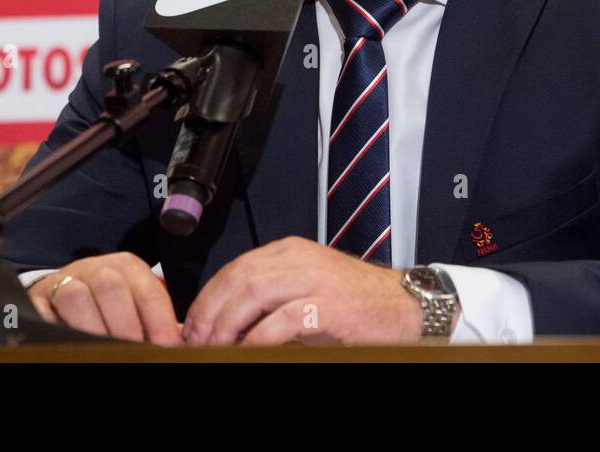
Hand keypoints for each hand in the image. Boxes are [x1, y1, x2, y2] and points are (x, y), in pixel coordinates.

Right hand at [27, 252, 182, 345]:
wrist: (64, 289)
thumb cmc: (110, 303)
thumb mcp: (135, 303)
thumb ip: (154, 319)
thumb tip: (179, 341)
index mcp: (127, 267)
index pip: (148, 291)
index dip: (159, 320)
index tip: (165, 346)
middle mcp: (96, 268)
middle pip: (112, 289)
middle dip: (126, 325)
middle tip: (134, 352)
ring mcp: (65, 280)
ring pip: (76, 296)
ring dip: (91, 327)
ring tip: (102, 350)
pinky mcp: (38, 298)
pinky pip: (42, 310)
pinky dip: (53, 327)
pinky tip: (68, 342)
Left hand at [182, 236, 421, 345]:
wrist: (405, 306)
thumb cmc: (358, 302)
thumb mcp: (308, 287)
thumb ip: (273, 293)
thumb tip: (228, 318)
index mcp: (291, 251)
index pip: (235, 268)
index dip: (207, 298)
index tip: (193, 325)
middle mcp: (300, 258)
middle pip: (238, 279)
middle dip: (210, 313)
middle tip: (198, 341)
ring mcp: (315, 279)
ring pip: (253, 294)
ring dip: (227, 325)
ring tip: (218, 347)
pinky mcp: (329, 305)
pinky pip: (282, 320)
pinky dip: (259, 338)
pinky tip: (249, 350)